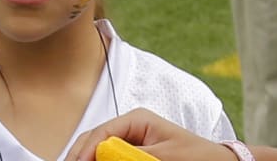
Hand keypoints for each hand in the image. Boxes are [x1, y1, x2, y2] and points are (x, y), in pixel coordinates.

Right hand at [64, 108, 233, 160]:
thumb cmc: (196, 155)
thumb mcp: (164, 156)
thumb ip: (134, 157)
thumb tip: (107, 155)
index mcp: (135, 119)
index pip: (100, 133)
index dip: (84, 150)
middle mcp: (127, 130)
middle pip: (92, 143)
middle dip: (80, 156)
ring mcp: (128, 144)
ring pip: (97, 153)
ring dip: (88, 158)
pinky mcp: (131, 156)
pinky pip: (110, 159)